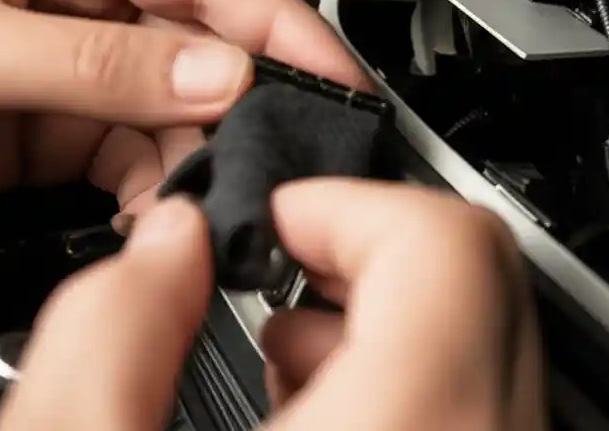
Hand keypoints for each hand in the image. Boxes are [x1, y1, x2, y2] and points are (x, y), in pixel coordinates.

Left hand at [0, 0, 368, 212]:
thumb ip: (97, 64)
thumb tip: (218, 72)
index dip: (276, 20)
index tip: (328, 72)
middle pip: (206, 40)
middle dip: (248, 97)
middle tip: (282, 149)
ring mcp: (78, 65)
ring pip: (184, 107)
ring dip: (205, 154)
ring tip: (211, 197)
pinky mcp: (64, 129)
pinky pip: (144, 156)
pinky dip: (161, 189)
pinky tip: (160, 213)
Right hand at [0, 181, 545, 429]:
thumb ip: (109, 329)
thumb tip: (161, 246)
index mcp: (411, 426)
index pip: (451, 239)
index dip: (352, 199)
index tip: (283, 222)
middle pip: (485, 277)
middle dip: (375, 249)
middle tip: (284, 270)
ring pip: (499, 342)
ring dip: (400, 316)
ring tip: (293, 352)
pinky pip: (492, 406)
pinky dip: (423, 379)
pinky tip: (326, 415)